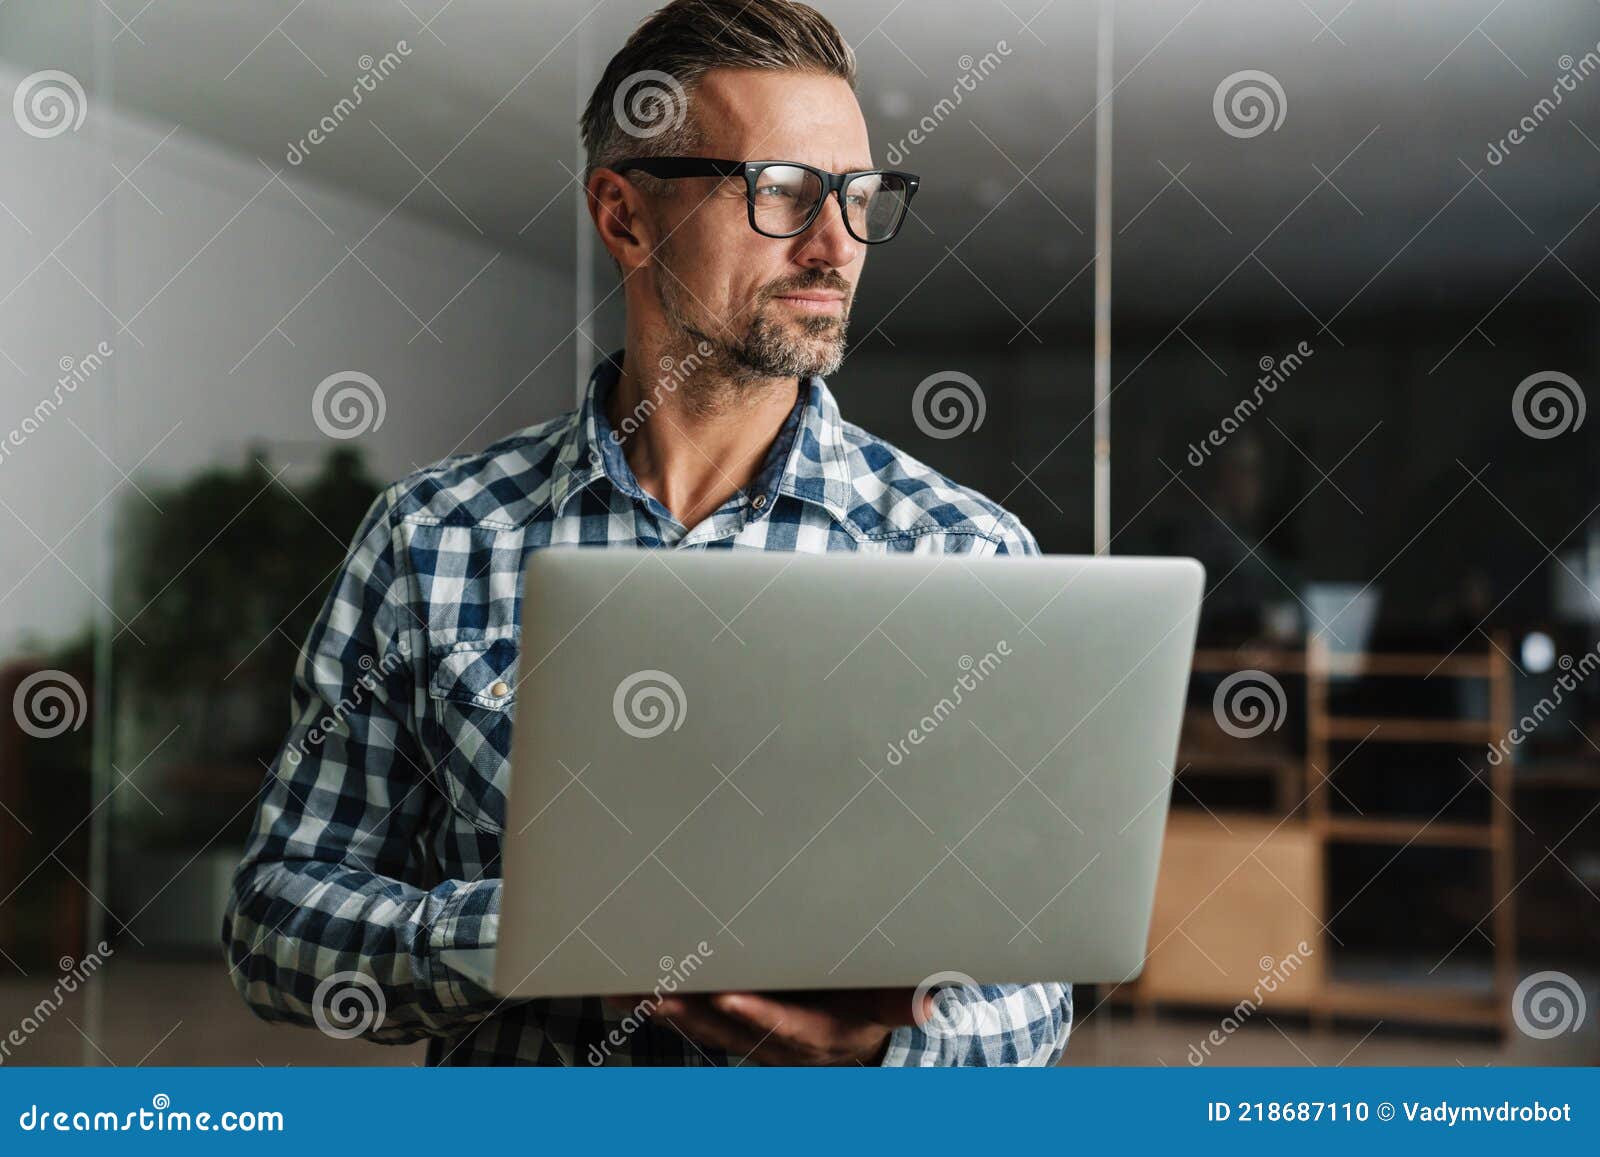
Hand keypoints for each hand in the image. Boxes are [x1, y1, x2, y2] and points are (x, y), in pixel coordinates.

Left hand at [618, 987, 934, 1065]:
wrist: (850, 1039)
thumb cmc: (867, 1007)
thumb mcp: (888, 1004)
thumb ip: (903, 1000)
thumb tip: (934, 1001)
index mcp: (818, 1034)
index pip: (786, 1026)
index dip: (758, 1015)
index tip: (730, 997)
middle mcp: (776, 1041)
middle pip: (731, 1030)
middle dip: (694, 1012)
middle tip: (662, 991)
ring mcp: (749, 1036)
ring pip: (704, 1026)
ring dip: (670, 1010)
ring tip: (634, 989)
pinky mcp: (729, 1025)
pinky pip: (693, 1019)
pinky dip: (663, 1007)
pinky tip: (631, 991)